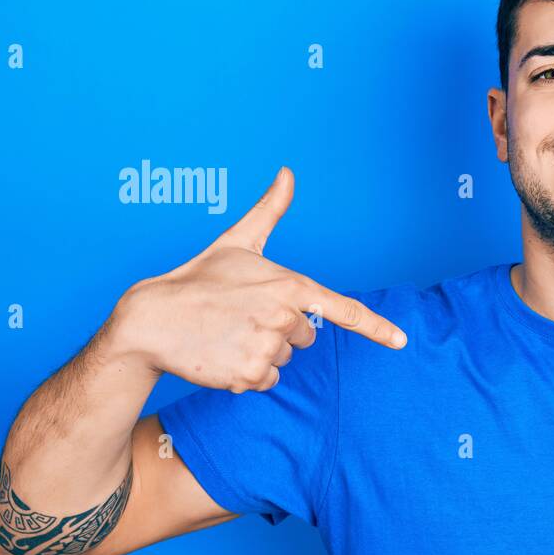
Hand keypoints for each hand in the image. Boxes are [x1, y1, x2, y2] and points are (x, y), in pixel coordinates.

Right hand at [110, 166, 406, 392]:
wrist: (151, 319)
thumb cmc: (199, 279)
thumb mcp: (237, 242)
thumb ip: (270, 211)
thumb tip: (287, 172)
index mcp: (289, 285)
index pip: (343, 310)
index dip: (376, 327)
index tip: (402, 341)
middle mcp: (284, 317)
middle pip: (306, 338)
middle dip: (278, 331)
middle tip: (241, 316)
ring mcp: (266, 347)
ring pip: (284, 361)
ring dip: (261, 353)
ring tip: (227, 334)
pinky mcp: (248, 375)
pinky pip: (264, 382)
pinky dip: (246, 374)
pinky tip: (221, 354)